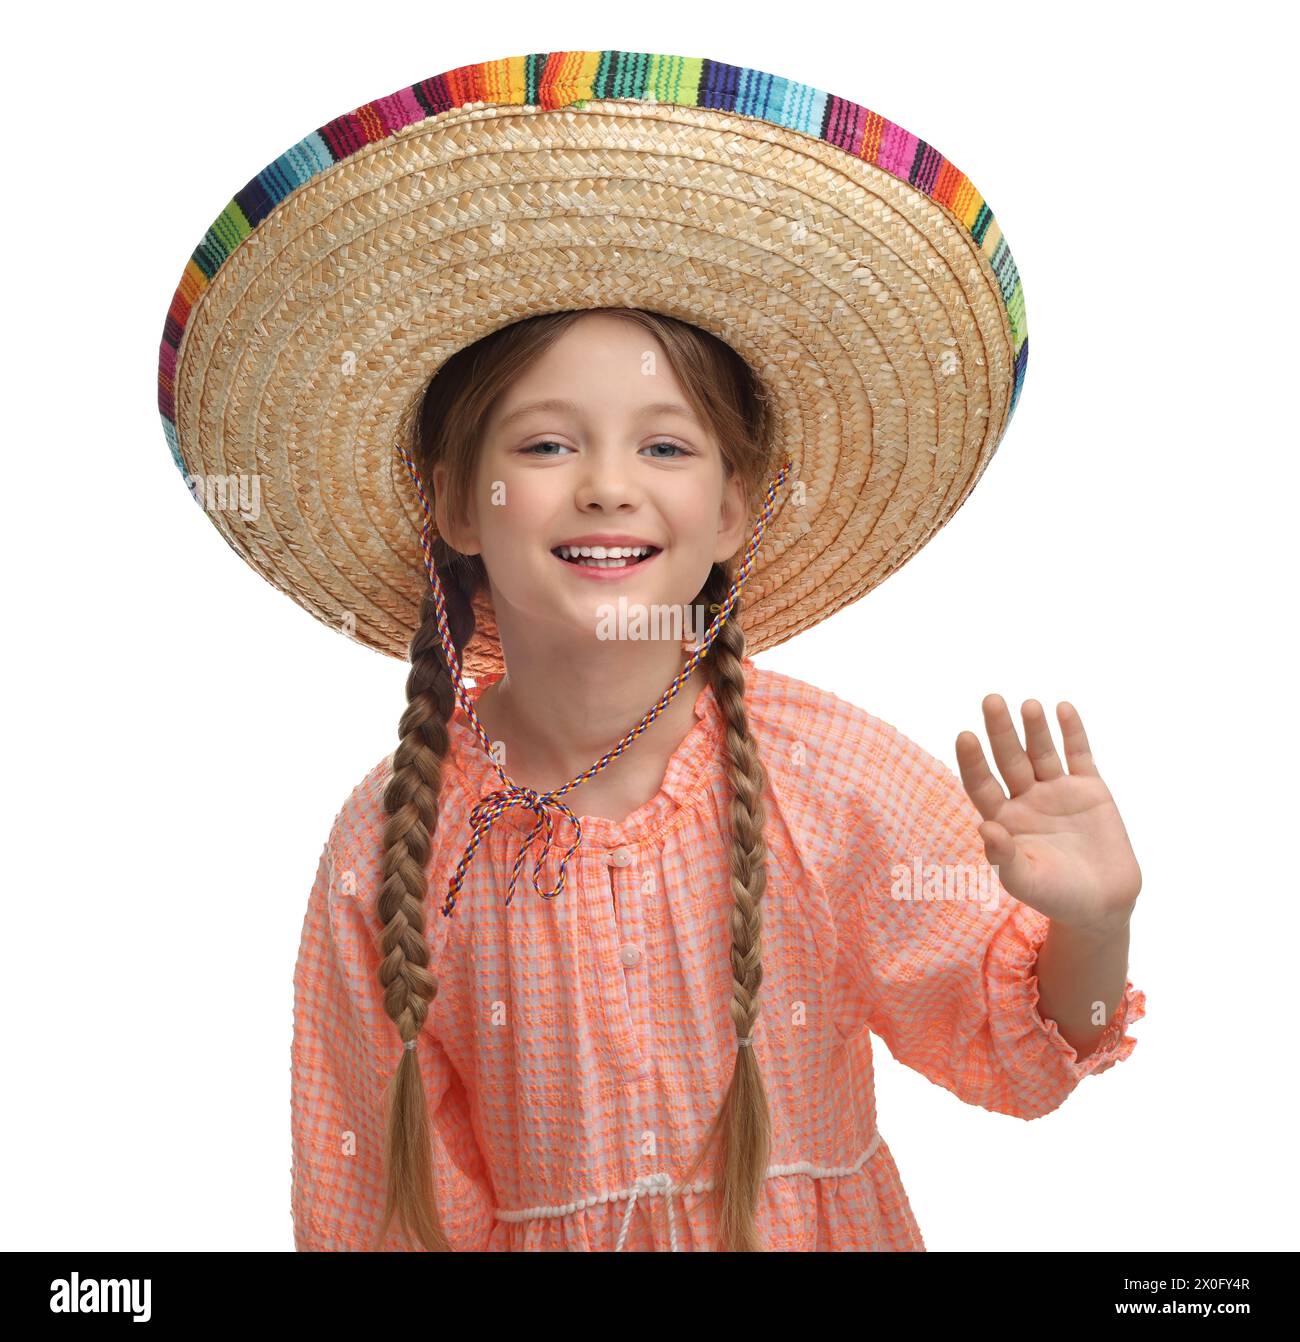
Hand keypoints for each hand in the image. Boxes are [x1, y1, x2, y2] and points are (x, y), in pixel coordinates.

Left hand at [956, 695, 1140, 941]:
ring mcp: (1057, 791)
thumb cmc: (1056, 897)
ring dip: (1034, 728)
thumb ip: (1003, 857)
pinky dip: (1072, 732)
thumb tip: (985, 827)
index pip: (981, 784)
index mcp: (1003, 819)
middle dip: (1000, 731)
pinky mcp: (1089, 789)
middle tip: (991, 701)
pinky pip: (1079, 755)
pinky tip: (1063, 709)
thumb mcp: (1025, 881)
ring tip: (1028, 705)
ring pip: (1041, 752)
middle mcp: (1025, 799)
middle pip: (1009, 758)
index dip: (972, 762)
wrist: (1103, 904)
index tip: (964, 736)